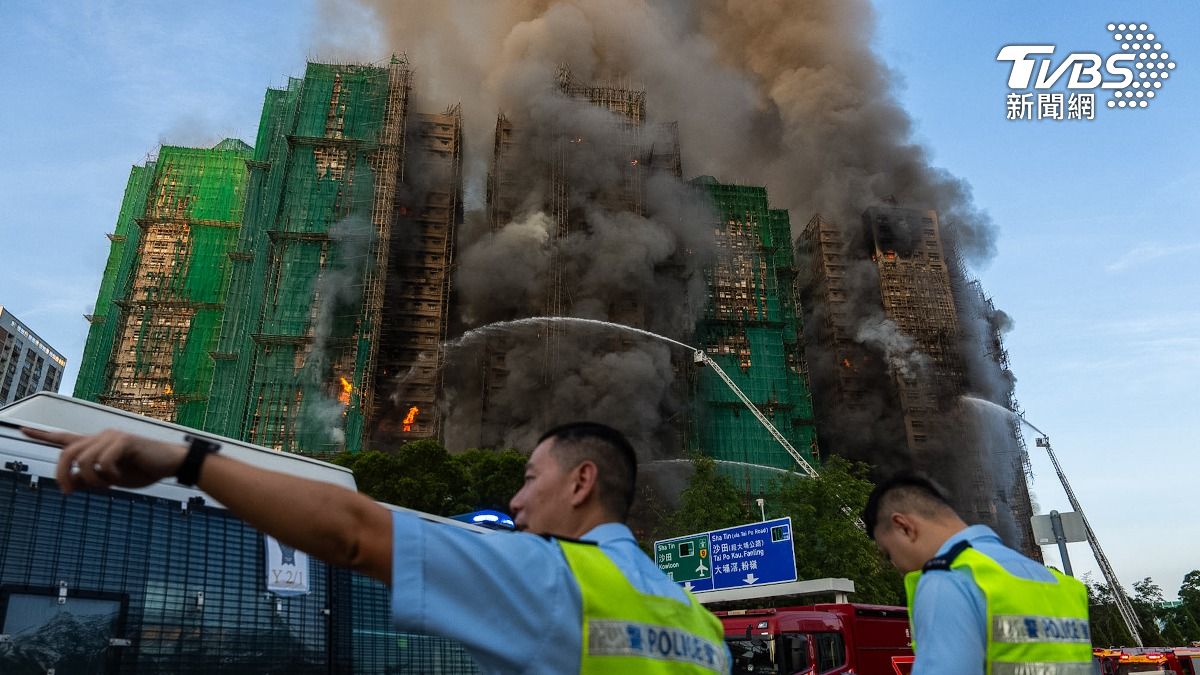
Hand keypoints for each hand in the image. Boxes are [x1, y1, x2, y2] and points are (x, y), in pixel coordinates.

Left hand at [21, 427, 187, 494]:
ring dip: (93, 480)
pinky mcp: (124, 441)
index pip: (63, 438)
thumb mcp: (111, 480)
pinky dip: (109, 476)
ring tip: (109, 485)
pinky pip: (103, 462)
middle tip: (66, 492)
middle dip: (62, 475)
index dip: (42, 435)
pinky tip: (120, 478)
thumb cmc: (142, 470)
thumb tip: (68, 483)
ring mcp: (112, 437)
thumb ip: (88, 480)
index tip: (22, 430)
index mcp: (96, 445)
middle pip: (67, 453)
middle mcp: (100, 436)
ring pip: (84, 461)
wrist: (171, 465)